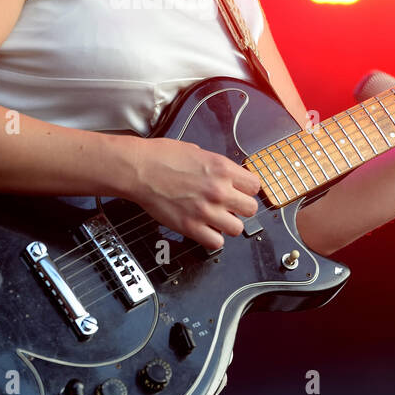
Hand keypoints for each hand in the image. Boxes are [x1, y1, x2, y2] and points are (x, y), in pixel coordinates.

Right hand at [120, 137, 262, 250]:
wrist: (138, 169)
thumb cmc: (160, 157)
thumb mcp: (196, 151)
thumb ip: (215, 166)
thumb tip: (224, 174)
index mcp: (222, 169)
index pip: (255, 186)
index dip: (247, 190)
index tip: (241, 192)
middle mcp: (219, 191)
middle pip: (251, 209)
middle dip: (240, 208)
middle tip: (229, 206)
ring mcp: (206, 211)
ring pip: (237, 229)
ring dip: (228, 224)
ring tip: (216, 219)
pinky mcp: (191, 227)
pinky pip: (216, 243)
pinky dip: (212, 239)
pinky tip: (205, 229)